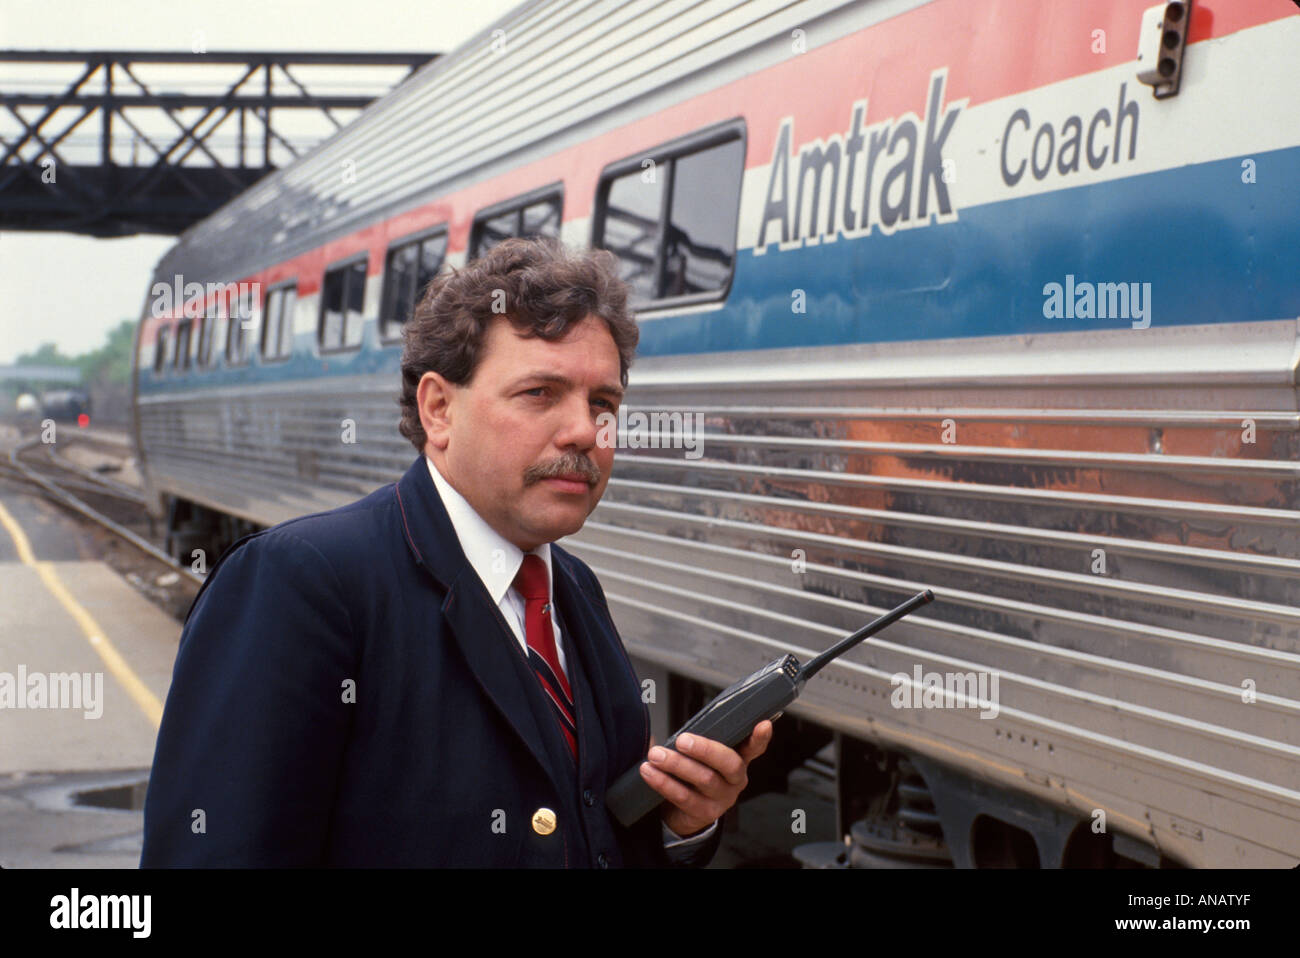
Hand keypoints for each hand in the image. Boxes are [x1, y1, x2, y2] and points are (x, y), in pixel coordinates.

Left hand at [641, 721, 773, 837]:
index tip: (763, 724)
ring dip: (677, 765)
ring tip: (656, 755)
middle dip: (705, 749)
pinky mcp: (705, 814)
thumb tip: (680, 726)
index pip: (754, 747)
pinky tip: (649, 772)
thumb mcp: (700, 755)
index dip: (759, 737)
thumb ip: (699, 739)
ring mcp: (723, 799)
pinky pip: (684, 797)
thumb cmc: (693, 772)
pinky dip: (664, 783)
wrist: (683, 811)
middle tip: (682, 740)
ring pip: (705, 779)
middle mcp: (736, 780)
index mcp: (739, 758)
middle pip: (728, 763)